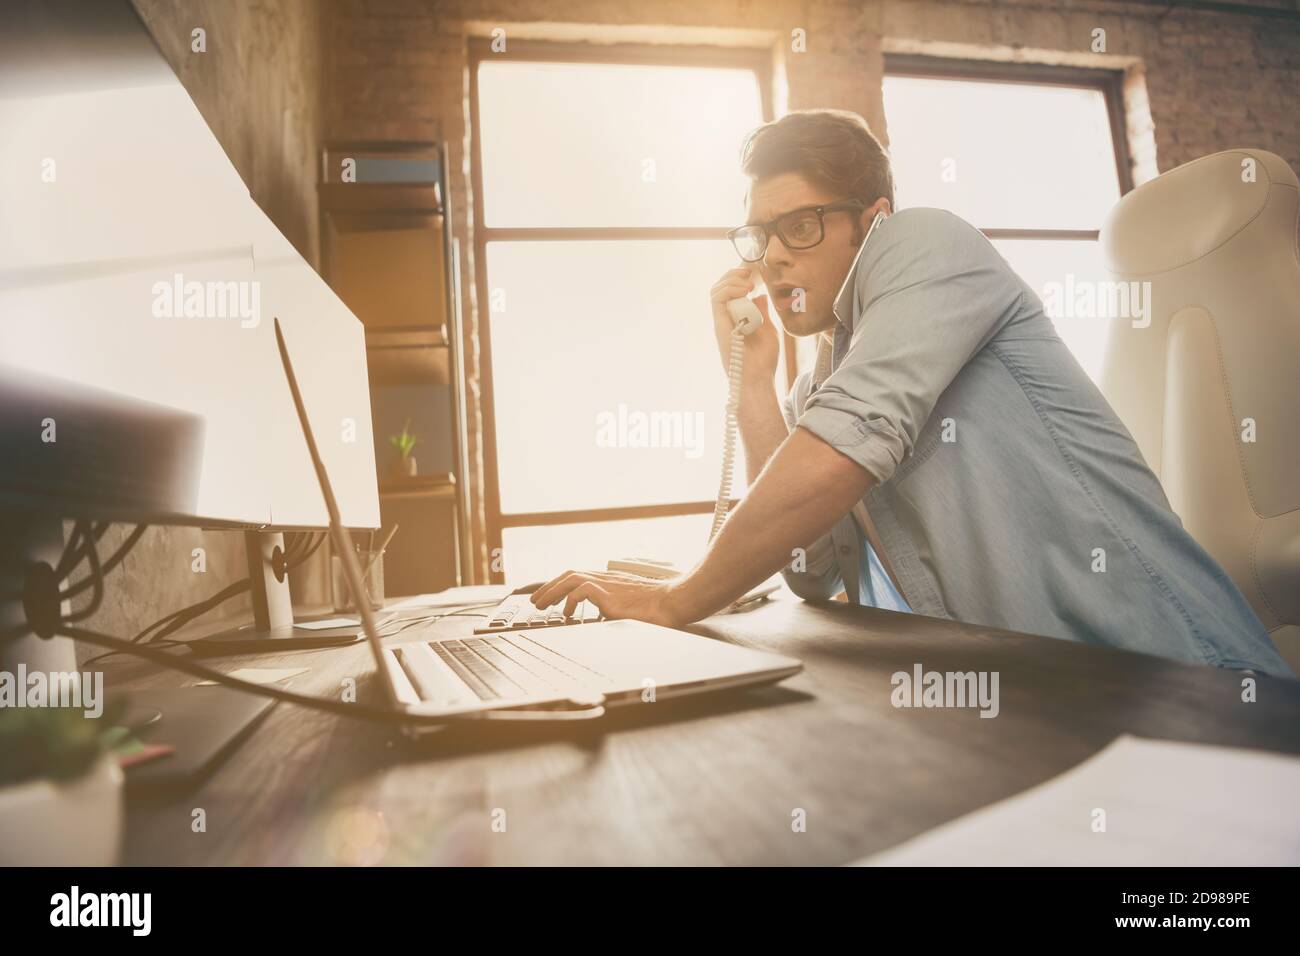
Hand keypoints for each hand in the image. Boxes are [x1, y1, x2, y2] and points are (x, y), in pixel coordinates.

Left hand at [529, 570, 686, 627]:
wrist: (672, 602)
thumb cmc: (658, 606)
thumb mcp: (630, 606)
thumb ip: (615, 607)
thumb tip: (604, 618)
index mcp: (609, 581)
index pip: (578, 576)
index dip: (559, 584)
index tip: (548, 595)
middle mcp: (606, 578)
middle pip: (569, 574)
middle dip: (549, 587)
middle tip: (536, 600)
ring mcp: (607, 584)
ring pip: (570, 578)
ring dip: (552, 591)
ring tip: (542, 605)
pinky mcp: (609, 592)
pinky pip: (581, 590)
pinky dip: (571, 599)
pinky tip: (569, 612)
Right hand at [709, 267, 779, 392]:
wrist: (757, 379)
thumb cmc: (764, 360)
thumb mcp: (768, 330)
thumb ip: (762, 313)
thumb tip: (760, 295)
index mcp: (736, 318)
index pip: (731, 291)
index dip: (739, 277)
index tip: (755, 273)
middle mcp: (726, 318)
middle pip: (720, 286)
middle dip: (733, 274)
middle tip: (750, 272)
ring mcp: (721, 320)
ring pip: (716, 289)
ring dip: (731, 279)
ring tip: (748, 282)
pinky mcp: (719, 324)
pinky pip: (717, 298)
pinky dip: (729, 288)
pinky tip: (745, 290)